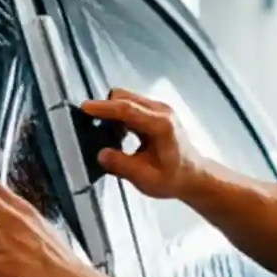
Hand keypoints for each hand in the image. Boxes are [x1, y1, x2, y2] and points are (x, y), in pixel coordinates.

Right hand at [79, 88, 208, 199]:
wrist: (192, 175)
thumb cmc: (173, 178)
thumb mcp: (145, 178)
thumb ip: (122, 165)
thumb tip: (101, 154)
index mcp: (161, 126)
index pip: (127, 109)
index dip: (104, 108)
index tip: (85, 108)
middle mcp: (161, 111)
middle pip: (124, 97)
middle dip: (106, 110)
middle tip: (97, 130)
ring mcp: (159, 109)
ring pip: (126, 98)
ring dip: (113, 113)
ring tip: (114, 138)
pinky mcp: (155, 111)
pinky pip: (131, 105)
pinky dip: (121, 116)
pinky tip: (122, 135)